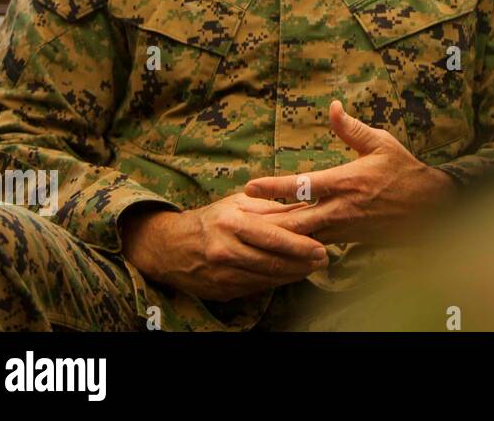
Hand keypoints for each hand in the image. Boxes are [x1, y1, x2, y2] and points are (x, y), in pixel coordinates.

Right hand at [120, 193, 329, 301]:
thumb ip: (273, 208)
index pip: (273, 237)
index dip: (300, 245)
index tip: (321, 248)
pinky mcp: (220, 290)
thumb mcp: (239, 204)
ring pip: (266, 278)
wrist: (170, 246)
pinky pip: (255, 288)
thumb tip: (307, 208)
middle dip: (303, 263)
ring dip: (293, 275)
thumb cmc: (212, 219)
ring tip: (311, 267)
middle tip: (324, 260)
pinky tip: (289, 275)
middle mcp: (225, 250)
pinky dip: (275, 282)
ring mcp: (221, 273)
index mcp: (231, 224)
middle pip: (273, 262)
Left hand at [242, 100, 457, 244]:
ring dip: (274, 236)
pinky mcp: (347, 239)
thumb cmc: (403, 170)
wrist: (430, 208)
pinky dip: (292, 245)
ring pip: (301, 237)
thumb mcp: (382, 143)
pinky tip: (274, 245)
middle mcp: (341, 208)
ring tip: (246, 234)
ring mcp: (344, 227)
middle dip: (263, 221)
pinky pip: (314, 245)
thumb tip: (332, 106)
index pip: (303, 185)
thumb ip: (352, 128)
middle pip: (294, 220)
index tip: (249, 186)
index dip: (273, 187)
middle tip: (234, 219)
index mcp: (347, 181)